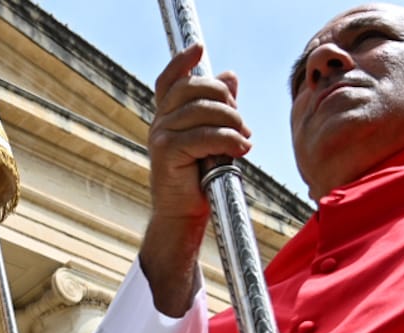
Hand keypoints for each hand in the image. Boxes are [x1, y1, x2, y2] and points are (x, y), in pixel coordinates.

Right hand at [142, 45, 249, 315]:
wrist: (183, 215)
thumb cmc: (199, 178)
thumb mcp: (213, 136)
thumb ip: (219, 107)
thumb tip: (230, 75)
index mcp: (168, 115)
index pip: (171, 79)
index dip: (182, 62)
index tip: (199, 47)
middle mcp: (160, 121)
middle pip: (197, 89)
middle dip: (227, 101)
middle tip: (241, 124)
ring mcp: (160, 135)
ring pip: (204, 111)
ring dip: (233, 123)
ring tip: (243, 141)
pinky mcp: (167, 152)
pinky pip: (205, 135)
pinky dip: (228, 140)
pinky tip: (241, 150)